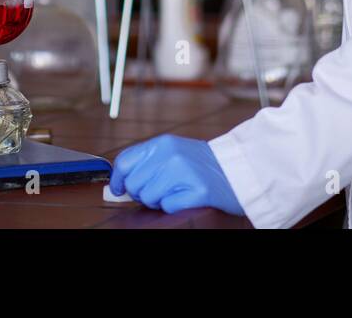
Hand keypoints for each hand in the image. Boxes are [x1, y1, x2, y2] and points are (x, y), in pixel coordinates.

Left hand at [109, 135, 244, 215]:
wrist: (236, 171)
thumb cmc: (200, 166)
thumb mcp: (171, 154)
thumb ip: (144, 165)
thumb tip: (115, 187)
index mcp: (163, 143)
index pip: (124, 162)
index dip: (117, 180)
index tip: (118, 189)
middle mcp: (171, 154)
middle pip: (134, 184)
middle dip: (142, 193)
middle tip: (160, 190)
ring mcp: (184, 172)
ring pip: (149, 198)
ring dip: (159, 201)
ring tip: (177, 191)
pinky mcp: (197, 191)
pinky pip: (168, 207)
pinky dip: (175, 206)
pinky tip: (187, 196)